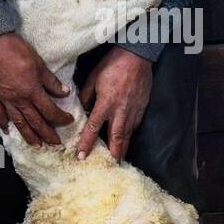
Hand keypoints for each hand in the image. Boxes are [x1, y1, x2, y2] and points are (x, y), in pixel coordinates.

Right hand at [0, 31, 72, 146]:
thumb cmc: (18, 51)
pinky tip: (7, 131)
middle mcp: (19, 99)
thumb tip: (64, 92)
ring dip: (28, 135)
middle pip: (35, 121)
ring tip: (36, 145)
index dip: (60, 117)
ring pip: (18, 122)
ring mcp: (5, 99)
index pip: (49, 110)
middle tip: (55, 144)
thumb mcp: (40, 64)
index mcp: (32, 91)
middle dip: (47, 134)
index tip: (68, 121)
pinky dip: (3, 123)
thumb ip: (51, 81)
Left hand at [77, 46, 151, 160]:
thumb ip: (87, 96)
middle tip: (108, 167)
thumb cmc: (112, 65)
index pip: (94, 128)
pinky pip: (134, 126)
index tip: (81, 156)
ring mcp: (133, 111)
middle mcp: (120, 111)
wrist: (137, 56)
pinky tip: (126, 141)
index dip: (87, 143)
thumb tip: (83, 110)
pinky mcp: (142, 108)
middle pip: (116, 138)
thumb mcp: (93, 78)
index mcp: (106, 103)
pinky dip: (129, 135)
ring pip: (127, 135)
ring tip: (118, 161)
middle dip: (112, 154)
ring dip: (122, 149)